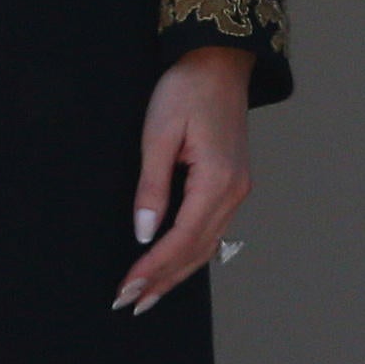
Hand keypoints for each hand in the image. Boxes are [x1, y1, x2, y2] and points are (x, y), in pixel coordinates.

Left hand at [112, 45, 253, 315]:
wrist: (219, 61)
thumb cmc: (187, 90)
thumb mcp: (159, 134)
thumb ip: (152, 187)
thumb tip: (144, 232)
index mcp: (216, 180)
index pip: (181, 238)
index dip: (153, 267)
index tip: (127, 287)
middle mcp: (234, 191)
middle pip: (196, 250)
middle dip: (163, 280)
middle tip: (130, 302)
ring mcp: (237, 189)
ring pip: (207, 245)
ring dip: (177, 272)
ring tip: (148, 295)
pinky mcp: (232, 183)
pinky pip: (212, 230)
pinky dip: (191, 253)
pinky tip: (175, 265)